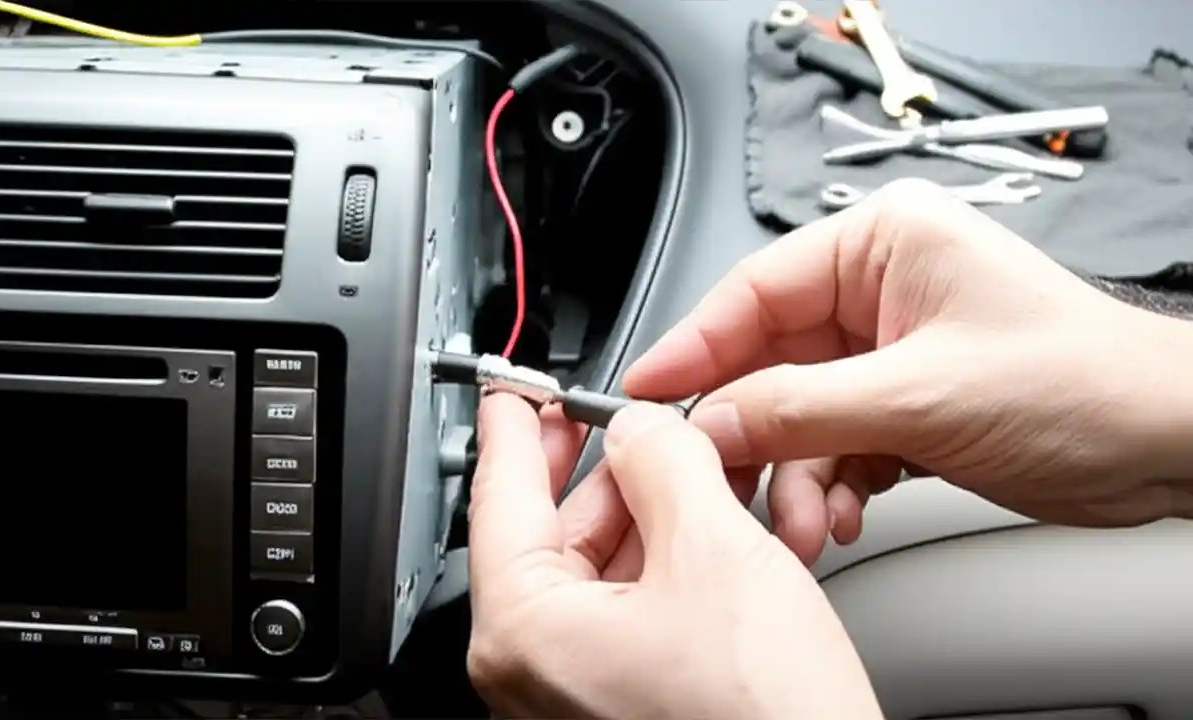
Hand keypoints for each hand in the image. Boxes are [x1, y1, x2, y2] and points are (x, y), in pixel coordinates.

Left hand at [466, 394, 881, 718]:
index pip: (500, 495)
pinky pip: (631, 609)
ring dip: (658, 513)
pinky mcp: (626, 704)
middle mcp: (536, 669)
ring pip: (604, 568)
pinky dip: (672, 563)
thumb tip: (643, 425)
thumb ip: (664, 460)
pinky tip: (715, 531)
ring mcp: (579, 692)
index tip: (516, 389)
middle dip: (617, 469)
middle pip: (556, 530)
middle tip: (637, 419)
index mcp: (524, 631)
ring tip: (706, 469)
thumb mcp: (713, 549)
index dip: (516, 426)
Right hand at [625, 179, 1192, 566]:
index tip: (645, 388)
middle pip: (770, 363)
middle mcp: (880, 292)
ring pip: (798, 416)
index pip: (754, 290)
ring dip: (795, 475)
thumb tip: (714, 418)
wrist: (1167, 447)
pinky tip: (839, 514)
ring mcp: (890, 352)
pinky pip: (833, 445)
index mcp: (882, 245)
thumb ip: (800, 409)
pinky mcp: (904, 405)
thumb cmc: (1085, 383)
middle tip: (723, 479)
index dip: (693, 345)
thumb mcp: (920, 395)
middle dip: (755, 434)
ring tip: (805, 520)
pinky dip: (829, 485)